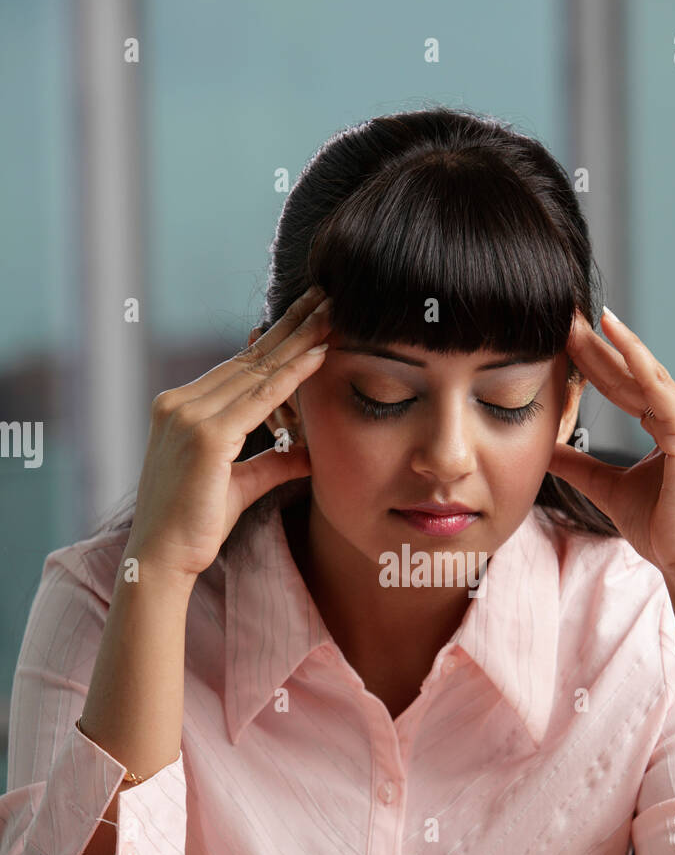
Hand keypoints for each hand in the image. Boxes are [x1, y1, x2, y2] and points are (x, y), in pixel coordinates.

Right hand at [125, 285, 331, 580]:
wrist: (161, 559)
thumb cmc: (194, 528)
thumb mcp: (240, 485)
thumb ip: (272, 462)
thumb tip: (308, 452)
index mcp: (181, 408)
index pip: (240, 368)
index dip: (278, 342)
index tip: (309, 319)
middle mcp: (181, 402)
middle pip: (249, 358)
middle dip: (292, 326)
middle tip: (326, 295)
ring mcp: (189, 415)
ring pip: (258, 371)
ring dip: (300, 339)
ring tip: (333, 314)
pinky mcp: (205, 434)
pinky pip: (260, 397)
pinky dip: (294, 375)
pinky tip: (321, 354)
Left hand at [548, 308, 674, 578]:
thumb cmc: (664, 531)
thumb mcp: (608, 488)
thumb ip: (580, 465)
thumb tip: (547, 450)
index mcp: (673, 423)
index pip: (626, 385)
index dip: (593, 362)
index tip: (562, 338)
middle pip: (632, 373)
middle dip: (595, 345)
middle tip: (563, 315)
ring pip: (640, 374)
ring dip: (606, 346)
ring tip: (574, 319)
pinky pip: (656, 386)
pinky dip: (634, 358)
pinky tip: (612, 333)